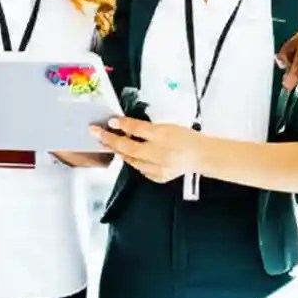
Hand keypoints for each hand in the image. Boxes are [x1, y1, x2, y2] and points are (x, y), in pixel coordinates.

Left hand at [90, 117, 205, 183]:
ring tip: (112, 143)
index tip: (110, 120)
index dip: (122, 124)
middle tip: (96, 133)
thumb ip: (144, 127)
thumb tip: (123, 126)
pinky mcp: (158, 177)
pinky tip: (131, 155)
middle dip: (110, 140)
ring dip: (120, 151)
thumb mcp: (166, 126)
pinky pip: (140, 168)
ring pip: (131, 160)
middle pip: (128, 147)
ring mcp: (157, 168)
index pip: (137, 129)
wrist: (201, 156)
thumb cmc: (185, 137)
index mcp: (162, 136)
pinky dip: (134, 161)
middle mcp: (158, 154)